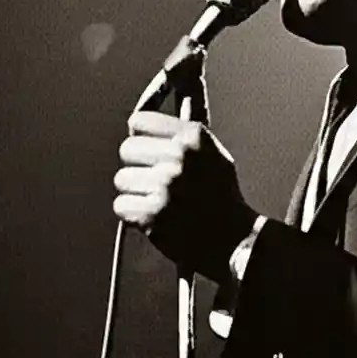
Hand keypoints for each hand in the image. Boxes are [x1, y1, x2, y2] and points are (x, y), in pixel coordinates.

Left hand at [114, 111, 258, 282]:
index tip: (145, 148)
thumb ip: (185, 136)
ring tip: (158, 201)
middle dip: (137, 165)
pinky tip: (154, 217)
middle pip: (127, 149)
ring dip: (135, 192)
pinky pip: (121, 205)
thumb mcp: (215, 155)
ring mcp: (165, 186)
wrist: (236, 240)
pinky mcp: (152, 214)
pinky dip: (133, 214)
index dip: (140, 137)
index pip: (139, 121)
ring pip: (122, 179)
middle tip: (152, 180)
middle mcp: (179, 158)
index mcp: (194, 138)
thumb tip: (156, 116)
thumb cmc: (223, 198)